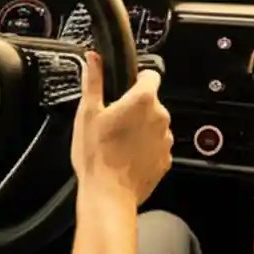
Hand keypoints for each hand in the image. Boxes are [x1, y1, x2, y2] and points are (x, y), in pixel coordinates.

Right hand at [70, 51, 172, 204]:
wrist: (109, 194)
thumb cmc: (97, 155)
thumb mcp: (88, 112)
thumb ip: (94, 81)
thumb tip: (93, 59)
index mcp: (143, 100)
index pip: (151, 75)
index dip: (137, 78)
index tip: (125, 87)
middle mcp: (160, 117)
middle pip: (151, 102)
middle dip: (135, 108)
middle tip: (113, 120)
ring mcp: (165, 140)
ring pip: (154, 125)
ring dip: (141, 129)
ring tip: (118, 142)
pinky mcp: (165, 160)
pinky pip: (156, 146)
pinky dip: (145, 148)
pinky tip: (126, 156)